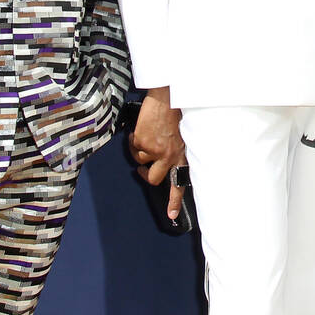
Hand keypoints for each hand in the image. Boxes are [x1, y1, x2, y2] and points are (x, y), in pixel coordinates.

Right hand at [129, 86, 186, 221]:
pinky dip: (134, 138)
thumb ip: (173, 149)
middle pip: (153, 179)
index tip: (171, 216)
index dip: (174, 201)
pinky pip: (134, 147)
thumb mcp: (180, 135)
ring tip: (146, 134)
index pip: (179, 183)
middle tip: (141, 169)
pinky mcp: (144, 143)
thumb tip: (161, 159)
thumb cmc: (173, 113)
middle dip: (144, 174)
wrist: (168, 97)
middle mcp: (169, 156)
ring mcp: (156, 151)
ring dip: (139, 148)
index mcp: (181, 154)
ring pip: (140, 160)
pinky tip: (142, 128)